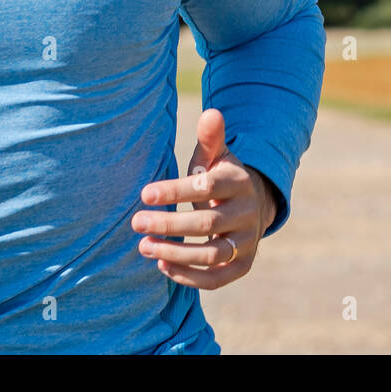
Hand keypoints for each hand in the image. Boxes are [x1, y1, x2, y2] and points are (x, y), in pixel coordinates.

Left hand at [132, 108, 276, 288]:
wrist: (255, 206)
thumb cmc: (222, 179)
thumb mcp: (218, 157)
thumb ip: (211, 139)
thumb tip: (211, 113)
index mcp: (238, 182)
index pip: (206, 187)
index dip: (175, 191)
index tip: (144, 194)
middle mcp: (247, 213)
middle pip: (207, 223)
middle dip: (169, 225)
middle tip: (135, 222)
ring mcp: (247, 242)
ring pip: (212, 254)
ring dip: (176, 253)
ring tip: (143, 246)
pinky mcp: (243, 265)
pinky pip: (216, 278)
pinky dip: (189, 276)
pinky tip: (161, 264)